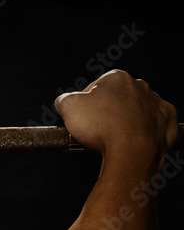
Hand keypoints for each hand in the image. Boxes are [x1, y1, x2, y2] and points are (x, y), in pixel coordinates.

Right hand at [54, 69, 176, 158]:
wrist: (131, 150)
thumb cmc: (104, 128)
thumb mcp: (68, 108)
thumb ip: (64, 99)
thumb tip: (64, 101)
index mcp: (116, 78)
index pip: (95, 87)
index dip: (85, 104)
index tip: (82, 116)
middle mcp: (139, 87)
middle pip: (117, 98)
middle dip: (106, 111)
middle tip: (96, 128)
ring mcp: (155, 104)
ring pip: (136, 111)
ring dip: (125, 121)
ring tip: (112, 137)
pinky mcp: (166, 122)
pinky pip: (154, 125)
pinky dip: (144, 132)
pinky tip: (132, 139)